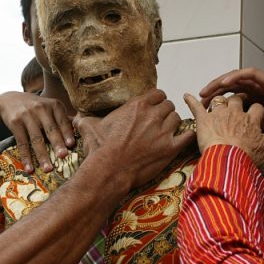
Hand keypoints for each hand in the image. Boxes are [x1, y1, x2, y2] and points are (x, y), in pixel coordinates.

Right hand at [0, 91, 74, 172]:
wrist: (10, 100)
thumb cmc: (37, 108)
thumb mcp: (50, 108)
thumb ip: (62, 120)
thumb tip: (80, 137)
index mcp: (54, 105)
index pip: (62, 121)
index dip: (67, 133)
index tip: (71, 145)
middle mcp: (41, 108)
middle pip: (50, 130)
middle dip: (57, 144)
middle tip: (63, 156)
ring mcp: (27, 115)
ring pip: (36, 139)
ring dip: (42, 156)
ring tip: (48, 169)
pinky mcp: (15, 123)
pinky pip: (22, 143)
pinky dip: (26, 157)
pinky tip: (29, 168)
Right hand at [75, 89, 193, 191]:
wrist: (108, 170)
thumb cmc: (99, 149)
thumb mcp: (89, 128)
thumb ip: (85, 119)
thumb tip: (75, 117)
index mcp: (137, 106)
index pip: (158, 94)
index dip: (157, 101)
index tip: (154, 108)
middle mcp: (152, 115)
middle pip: (169, 106)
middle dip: (165, 112)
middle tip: (160, 122)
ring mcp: (163, 132)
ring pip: (177, 119)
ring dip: (173, 124)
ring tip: (167, 132)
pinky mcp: (170, 148)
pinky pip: (188, 136)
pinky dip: (188, 136)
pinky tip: (184, 138)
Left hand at [183, 93, 263, 169]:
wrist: (228, 160)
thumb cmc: (244, 156)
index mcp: (250, 120)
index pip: (257, 107)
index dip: (256, 109)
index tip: (254, 113)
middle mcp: (235, 113)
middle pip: (237, 99)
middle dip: (237, 99)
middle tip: (236, 102)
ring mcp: (218, 114)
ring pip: (218, 100)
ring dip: (217, 100)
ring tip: (215, 101)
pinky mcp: (204, 119)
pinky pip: (196, 107)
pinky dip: (191, 101)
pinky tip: (187, 96)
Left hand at [199, 67, 263, 126]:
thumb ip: (255, 124)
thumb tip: (243, 136)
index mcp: (254, 97)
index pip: (230, 99)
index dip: (216, 106)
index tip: (203, 115)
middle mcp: (253, 87)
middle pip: (227, 88)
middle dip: (212, 94)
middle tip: (197, 102)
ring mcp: (259, 82)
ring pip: (233, 79)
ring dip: (218, 84)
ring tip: (205, 91)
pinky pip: (247, 75)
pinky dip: (235, 77)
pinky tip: (224, 83)